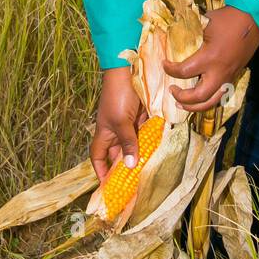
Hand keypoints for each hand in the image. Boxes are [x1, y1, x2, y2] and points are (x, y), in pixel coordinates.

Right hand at [89, 67, 148, 184]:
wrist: (129, 69)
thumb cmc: (118, 95)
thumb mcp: (121, 121)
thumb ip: (127, 143)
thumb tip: (130, 166)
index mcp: (105, 133)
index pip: (98, 157)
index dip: (101, 171)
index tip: (107, 188)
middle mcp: (117, 131)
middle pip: (119, 155)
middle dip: (125, 169)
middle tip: (135, 188)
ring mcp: (130, 124)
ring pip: (135, 146)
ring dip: (141, 157)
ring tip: (149, 175)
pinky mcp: (143, 117)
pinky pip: (147, 135)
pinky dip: (152, 143)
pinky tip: (160, 153)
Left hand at [162, 5, 258, 112]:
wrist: (253, 20)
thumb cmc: (227, 19)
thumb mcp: (204, 24)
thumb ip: (190, 35)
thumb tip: (174, 37)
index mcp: (210, 58)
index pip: (184, 71)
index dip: (170, 70)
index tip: (164, 64)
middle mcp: (219, 72)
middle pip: (199, 97)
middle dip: (183, 98)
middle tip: (172, 90)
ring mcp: (228, 77)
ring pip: (211, 102)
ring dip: (195, 107)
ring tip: (181, 104)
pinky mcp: (233, 77)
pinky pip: (219, 96)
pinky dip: (207, 100)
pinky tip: (198, 99)